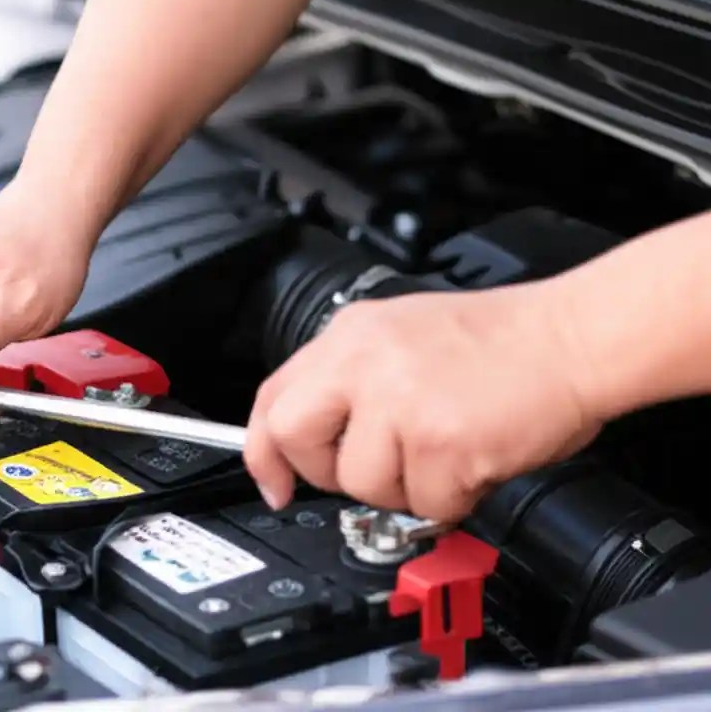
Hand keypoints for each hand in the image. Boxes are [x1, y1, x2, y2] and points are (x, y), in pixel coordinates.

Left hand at [242, 283, 604, 521]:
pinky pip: (424, 503)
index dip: (264, 449)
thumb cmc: (506, 343)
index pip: (273, 397)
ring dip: (405, 488)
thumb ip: (355, 380)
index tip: (272, 481)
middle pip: (294, 437)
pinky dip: (453, 498)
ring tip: (445, 453)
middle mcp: (365, 362)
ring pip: (361, 483)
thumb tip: (321, 440)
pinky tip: (474, 461)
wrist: (575, 337)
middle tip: (373, 470)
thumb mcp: (404, 337)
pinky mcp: (439, 441)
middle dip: (326, 472)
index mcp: (352, 336)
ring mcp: (399, 401)